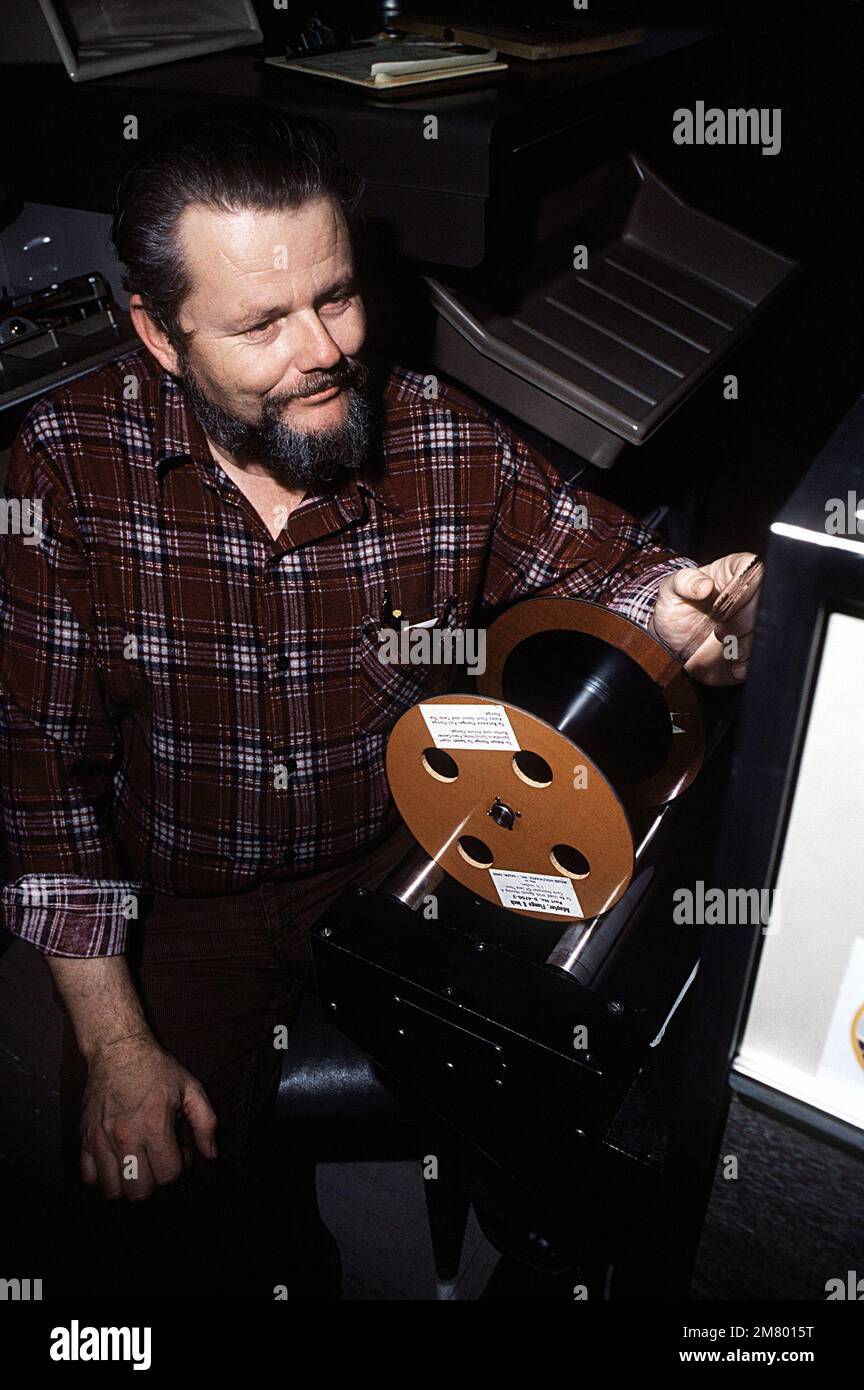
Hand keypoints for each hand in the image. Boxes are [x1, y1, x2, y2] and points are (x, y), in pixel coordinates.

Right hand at [80, 1036, 217, 1200]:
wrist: (118, 1049)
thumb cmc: (156, 1069)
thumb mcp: (191, 1088)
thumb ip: (206, 1123)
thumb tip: (211, 1154)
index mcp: (155, 1126)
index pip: (168, 1175)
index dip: (178, 1169)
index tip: (177, 1153)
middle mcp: (126, 1137)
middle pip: (139, 1191)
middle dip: (153, 1183)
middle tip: (156, 1163)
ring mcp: (101, 1139)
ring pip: (112, 1190)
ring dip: (127, 1184)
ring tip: (136, 1165)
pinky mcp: (85, 1137)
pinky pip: (89, 1176)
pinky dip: (102, 1176)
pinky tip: (115, 1160)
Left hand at [650, 552, 761, 686]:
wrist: (674, 645)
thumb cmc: (676, 608)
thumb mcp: (671, 590)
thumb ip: (684, 582)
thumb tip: (704, 585)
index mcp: (740, 571)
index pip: (758, 573)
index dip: (742, 593)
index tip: (719, 609)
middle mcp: (757, 594)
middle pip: (768, 603)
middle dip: (744, 622)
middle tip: (719, 633)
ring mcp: (761, 621)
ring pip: (769, 630)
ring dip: (747, 644)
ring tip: (724, 649)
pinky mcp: (759, 646)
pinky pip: (766, 654)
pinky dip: (750, 663)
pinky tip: (734, 666)